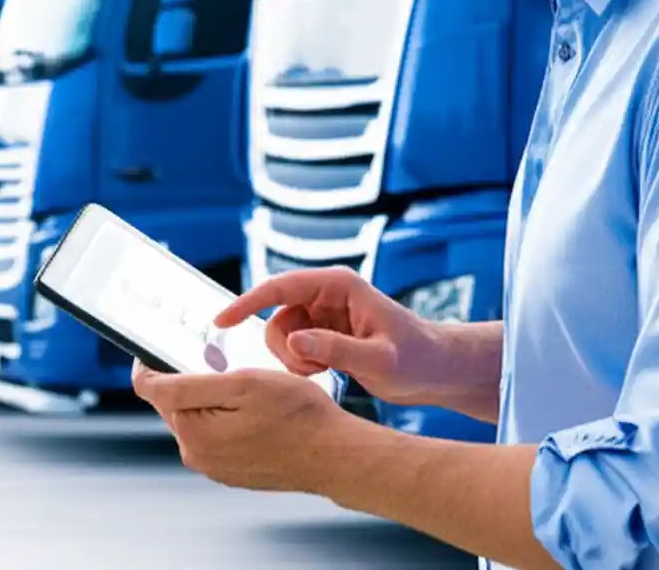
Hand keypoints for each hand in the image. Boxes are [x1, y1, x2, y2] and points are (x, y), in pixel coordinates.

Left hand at [132, 360, 356, 492]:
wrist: (335, 455)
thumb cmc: (297, 416)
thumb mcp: (241, 384)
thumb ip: (186, 384)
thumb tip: (145, 383)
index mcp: (191, 431)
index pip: (150, 388)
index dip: (151, 359)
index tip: (161, 342)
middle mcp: (197, 454)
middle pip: (175, 402)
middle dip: (190, 379)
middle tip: (226, 363)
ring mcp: (215, 466)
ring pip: (198, 416)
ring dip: (212, 399)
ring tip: (248, 390)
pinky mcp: (232, 470)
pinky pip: (218, 434)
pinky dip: (229, 417)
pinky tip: (257, 412)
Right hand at [214, 267, 451, 406]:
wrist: (437, 370)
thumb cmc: (417, 359)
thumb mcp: (379, 360)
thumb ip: (336, 349)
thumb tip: (294, 341)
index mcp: (339, 285)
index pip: (281, 287)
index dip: (247, 302)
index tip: (221, 321)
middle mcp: (327, 294)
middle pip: (276, 316)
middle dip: (285, 348)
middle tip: (313, 370)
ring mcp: (324, 313)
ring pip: (281, 335)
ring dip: (293, 360)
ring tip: (325, 373)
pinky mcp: (324, 332)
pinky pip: (292, 347)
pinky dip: (301, 365)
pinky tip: (328, 373)